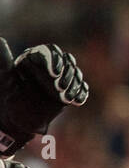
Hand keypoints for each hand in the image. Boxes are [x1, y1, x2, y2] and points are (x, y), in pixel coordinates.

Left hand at [0, 40, 89, 155]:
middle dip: (67, 74)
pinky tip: (76, 101)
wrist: (17, 116)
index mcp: (35, 58)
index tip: (54, 73)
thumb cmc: (9, 95)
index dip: (55, 60)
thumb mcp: (4, 77)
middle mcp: (50, 65)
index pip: (50, 51)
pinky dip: (80, 92)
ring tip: (66, 98)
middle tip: (59, 88)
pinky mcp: (69, 90)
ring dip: (74, 84)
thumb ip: (2, 60)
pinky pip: (81, 87)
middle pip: (67, 61)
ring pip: (75, 74)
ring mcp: (62, 77)